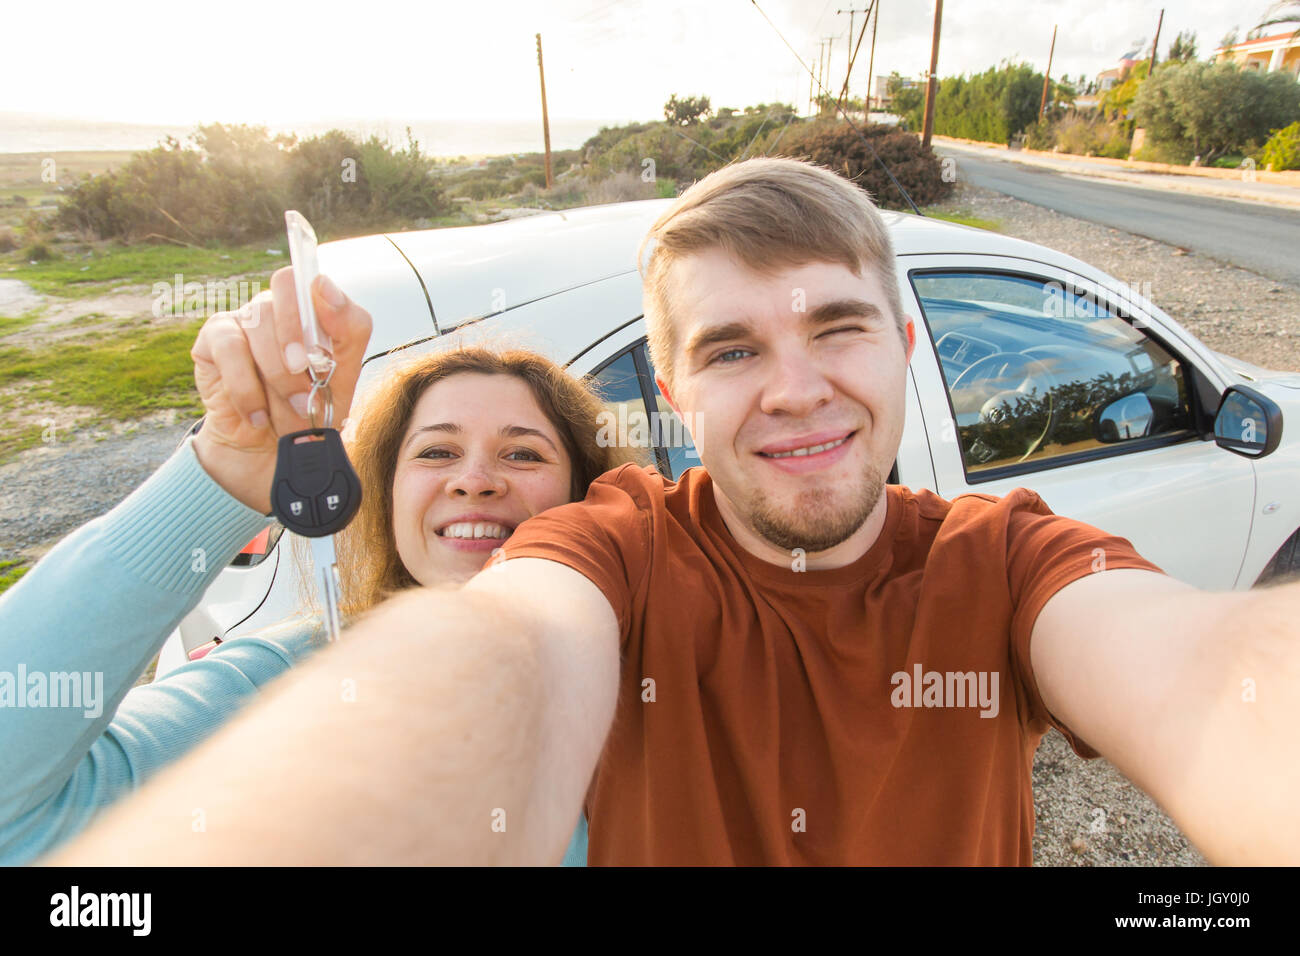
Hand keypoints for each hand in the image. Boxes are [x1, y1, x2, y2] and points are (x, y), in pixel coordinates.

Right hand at [191, 267, 371, 512]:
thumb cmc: (307, 416)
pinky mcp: (213, 339)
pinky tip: (257, 415)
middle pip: (286, 287)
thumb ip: (348, 331)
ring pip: (259, 320)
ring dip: (277, 374)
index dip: (326, 304)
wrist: (268, 459)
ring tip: (288, 411)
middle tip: (303, 375)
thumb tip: (324, 285)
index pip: (320, 284)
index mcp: (314, 314)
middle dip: (297, 336)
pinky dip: (247, 387)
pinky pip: (230, 346)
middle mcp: (279, 309)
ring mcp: (245, 320)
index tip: (326, 344)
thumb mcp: (341, 382)